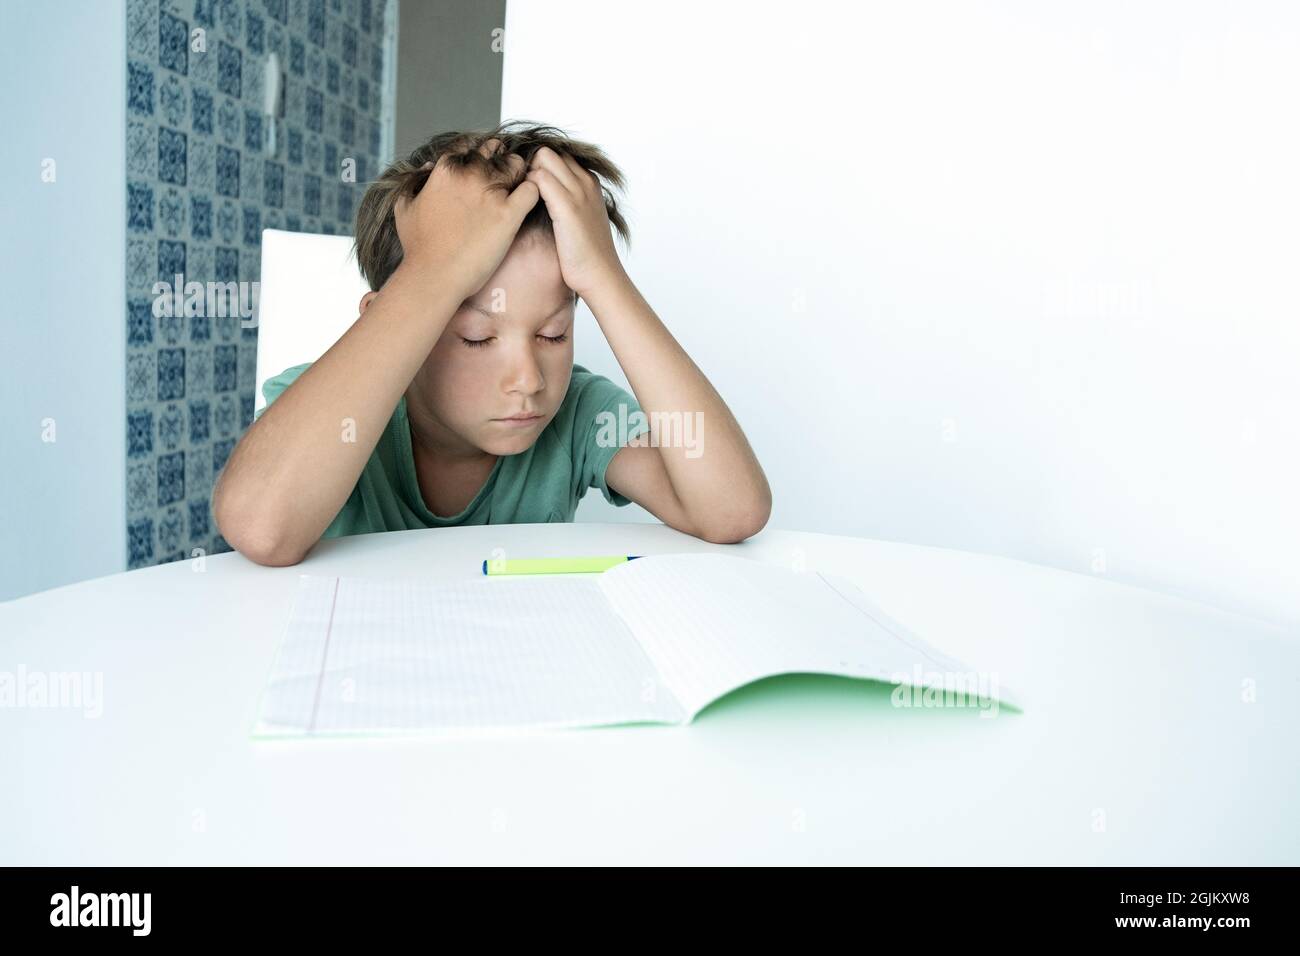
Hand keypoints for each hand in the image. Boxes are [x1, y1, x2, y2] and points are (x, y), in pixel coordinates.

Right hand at [393, 139, 538, 299]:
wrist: (433, 276)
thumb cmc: (418, 247)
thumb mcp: (405, 207)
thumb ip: (415, 182)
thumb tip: (429, 166)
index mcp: (446, 168)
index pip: (471, 146)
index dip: (480, 155)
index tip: (485, 169)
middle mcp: (469, 174)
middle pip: (496, 152)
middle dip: (501, 161)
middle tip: (506, 178)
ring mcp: (490, 192)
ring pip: (517, 166)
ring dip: (519, 174)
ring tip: (518, 188)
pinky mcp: (508, 213)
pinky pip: (531, 190)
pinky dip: (533, 192)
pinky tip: (526, 203)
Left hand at [526, 146, 626, 297]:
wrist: (600, 275)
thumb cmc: (588, 254)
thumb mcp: (581, 220)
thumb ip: (568, 202)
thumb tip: (546, 198)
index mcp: (590, 183)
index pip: (559, 156)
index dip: (540, 167)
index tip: (529, 187)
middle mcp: (585, 182)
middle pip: (549, 152)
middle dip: (530, 166)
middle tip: (522, 193)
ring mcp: (577, 192)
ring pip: (544, 158)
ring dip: (527, 174)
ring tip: (521, 200)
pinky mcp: (567, 206)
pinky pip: (539, 178)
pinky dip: (527, 187)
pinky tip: (523, 207)